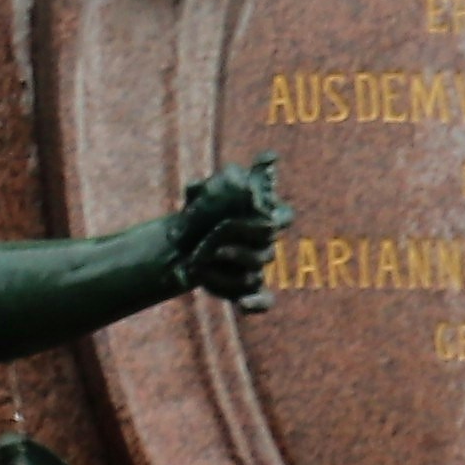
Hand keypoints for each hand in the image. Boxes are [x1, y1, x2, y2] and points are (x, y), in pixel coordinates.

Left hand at [162, 157, 288, 305]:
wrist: (181, 241)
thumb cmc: (201, 212)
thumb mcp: (204, 193)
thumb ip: (223, 181)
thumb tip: (264, 159)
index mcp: (264, 219)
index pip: (284, 217)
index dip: (276, 217)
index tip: (261, 213)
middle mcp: (265, 244)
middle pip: (267, 243)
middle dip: (243, 237)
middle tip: (218, 234)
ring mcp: (256, 268)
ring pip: (256, 269)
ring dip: (232, 262)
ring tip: (204, 257)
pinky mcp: (245, 288)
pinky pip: (263, 300)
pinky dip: (256, 303)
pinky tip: (244, 305)